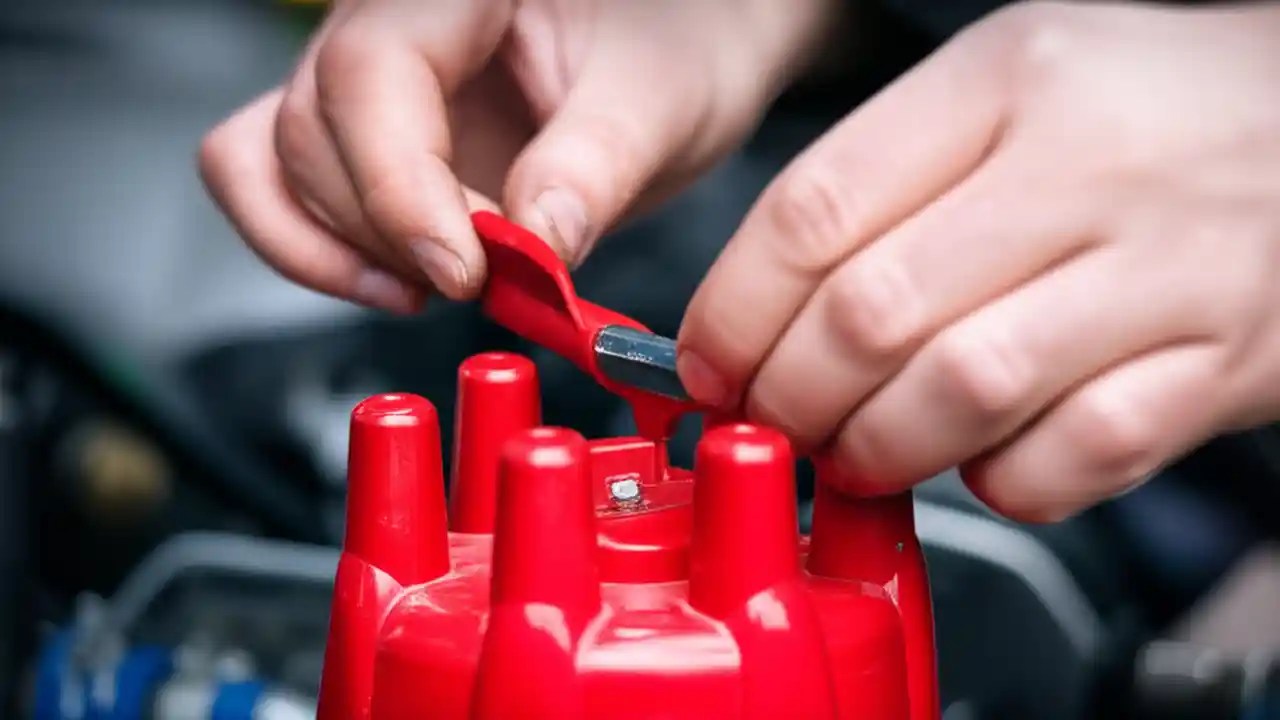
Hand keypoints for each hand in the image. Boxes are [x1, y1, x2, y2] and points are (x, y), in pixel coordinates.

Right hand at [198, 0, 834, 311]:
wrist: (683, 38)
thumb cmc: (680, 39)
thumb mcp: (664, 101)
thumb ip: (594, 168)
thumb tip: (532, 247)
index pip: (372, 75)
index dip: (399, 188)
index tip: (462, 271)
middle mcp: (385, 16)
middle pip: (314, 128)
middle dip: (389, 230)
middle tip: (487, 279)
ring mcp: (363, 73)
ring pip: (271, 161)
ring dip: (341, 249)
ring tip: (439, 285)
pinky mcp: (367, 131)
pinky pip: (278, 181)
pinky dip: (317, 249)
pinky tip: (398, 282)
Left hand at [678, 1, 1279, 521]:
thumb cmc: (1139, 116)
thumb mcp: (1007, 90)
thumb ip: (882, 187)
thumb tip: (750, 318)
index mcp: (1005, 80)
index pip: (814, 209)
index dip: (733, 310)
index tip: (706, 363)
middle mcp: (1085, 166)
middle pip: (872, 313)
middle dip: (789, 395)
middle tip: (775, 419)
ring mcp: (1167, 269)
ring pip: (966, 389)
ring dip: (880, 447)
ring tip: (856, 452)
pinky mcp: (1222, 363)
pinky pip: (1079, 455)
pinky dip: (1005, 482)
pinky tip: (982, 462)